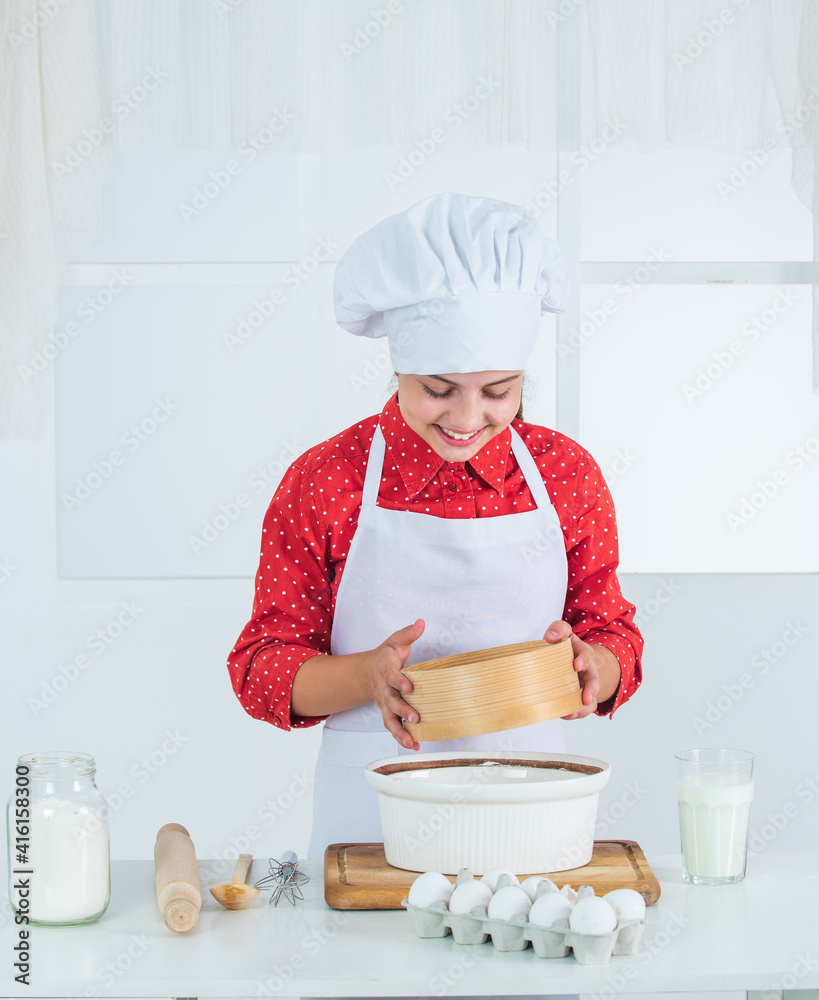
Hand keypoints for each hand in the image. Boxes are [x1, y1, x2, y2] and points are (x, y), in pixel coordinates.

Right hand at [366, 619, 424, 749]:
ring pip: (389, 720)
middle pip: (391, 702)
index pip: (392, 676)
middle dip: (402, 710)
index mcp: (386, 670)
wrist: (369, 672)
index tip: (409, 687)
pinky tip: (414, 745)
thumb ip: (409, 634)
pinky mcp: (389, 714)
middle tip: (414, 717)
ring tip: (411, 741)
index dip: (400, 681)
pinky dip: (402, 738)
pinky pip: (393, 728)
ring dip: (400, 732)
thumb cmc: (386, 656)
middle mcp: (384, 690)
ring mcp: (385, 704)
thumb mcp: (396, 641)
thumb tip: (421, 623)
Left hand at [542, 620, 619, 719]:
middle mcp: (587, 670)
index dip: (583, 659)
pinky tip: (567, 715)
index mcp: (582, 653)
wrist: (567, 659)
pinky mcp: (579, 697)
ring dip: (584, 706)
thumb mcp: (562, 632)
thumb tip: (550, 637)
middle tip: (586, 697)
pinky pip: (583, 707)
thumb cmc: (563, 645)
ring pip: (591, 698)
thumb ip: (558, 629)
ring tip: (574, 713)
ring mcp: (584, 685)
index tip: (577, 665)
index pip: (586, 654)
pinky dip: (577, 713)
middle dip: (591, 689)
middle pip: (594, 680)